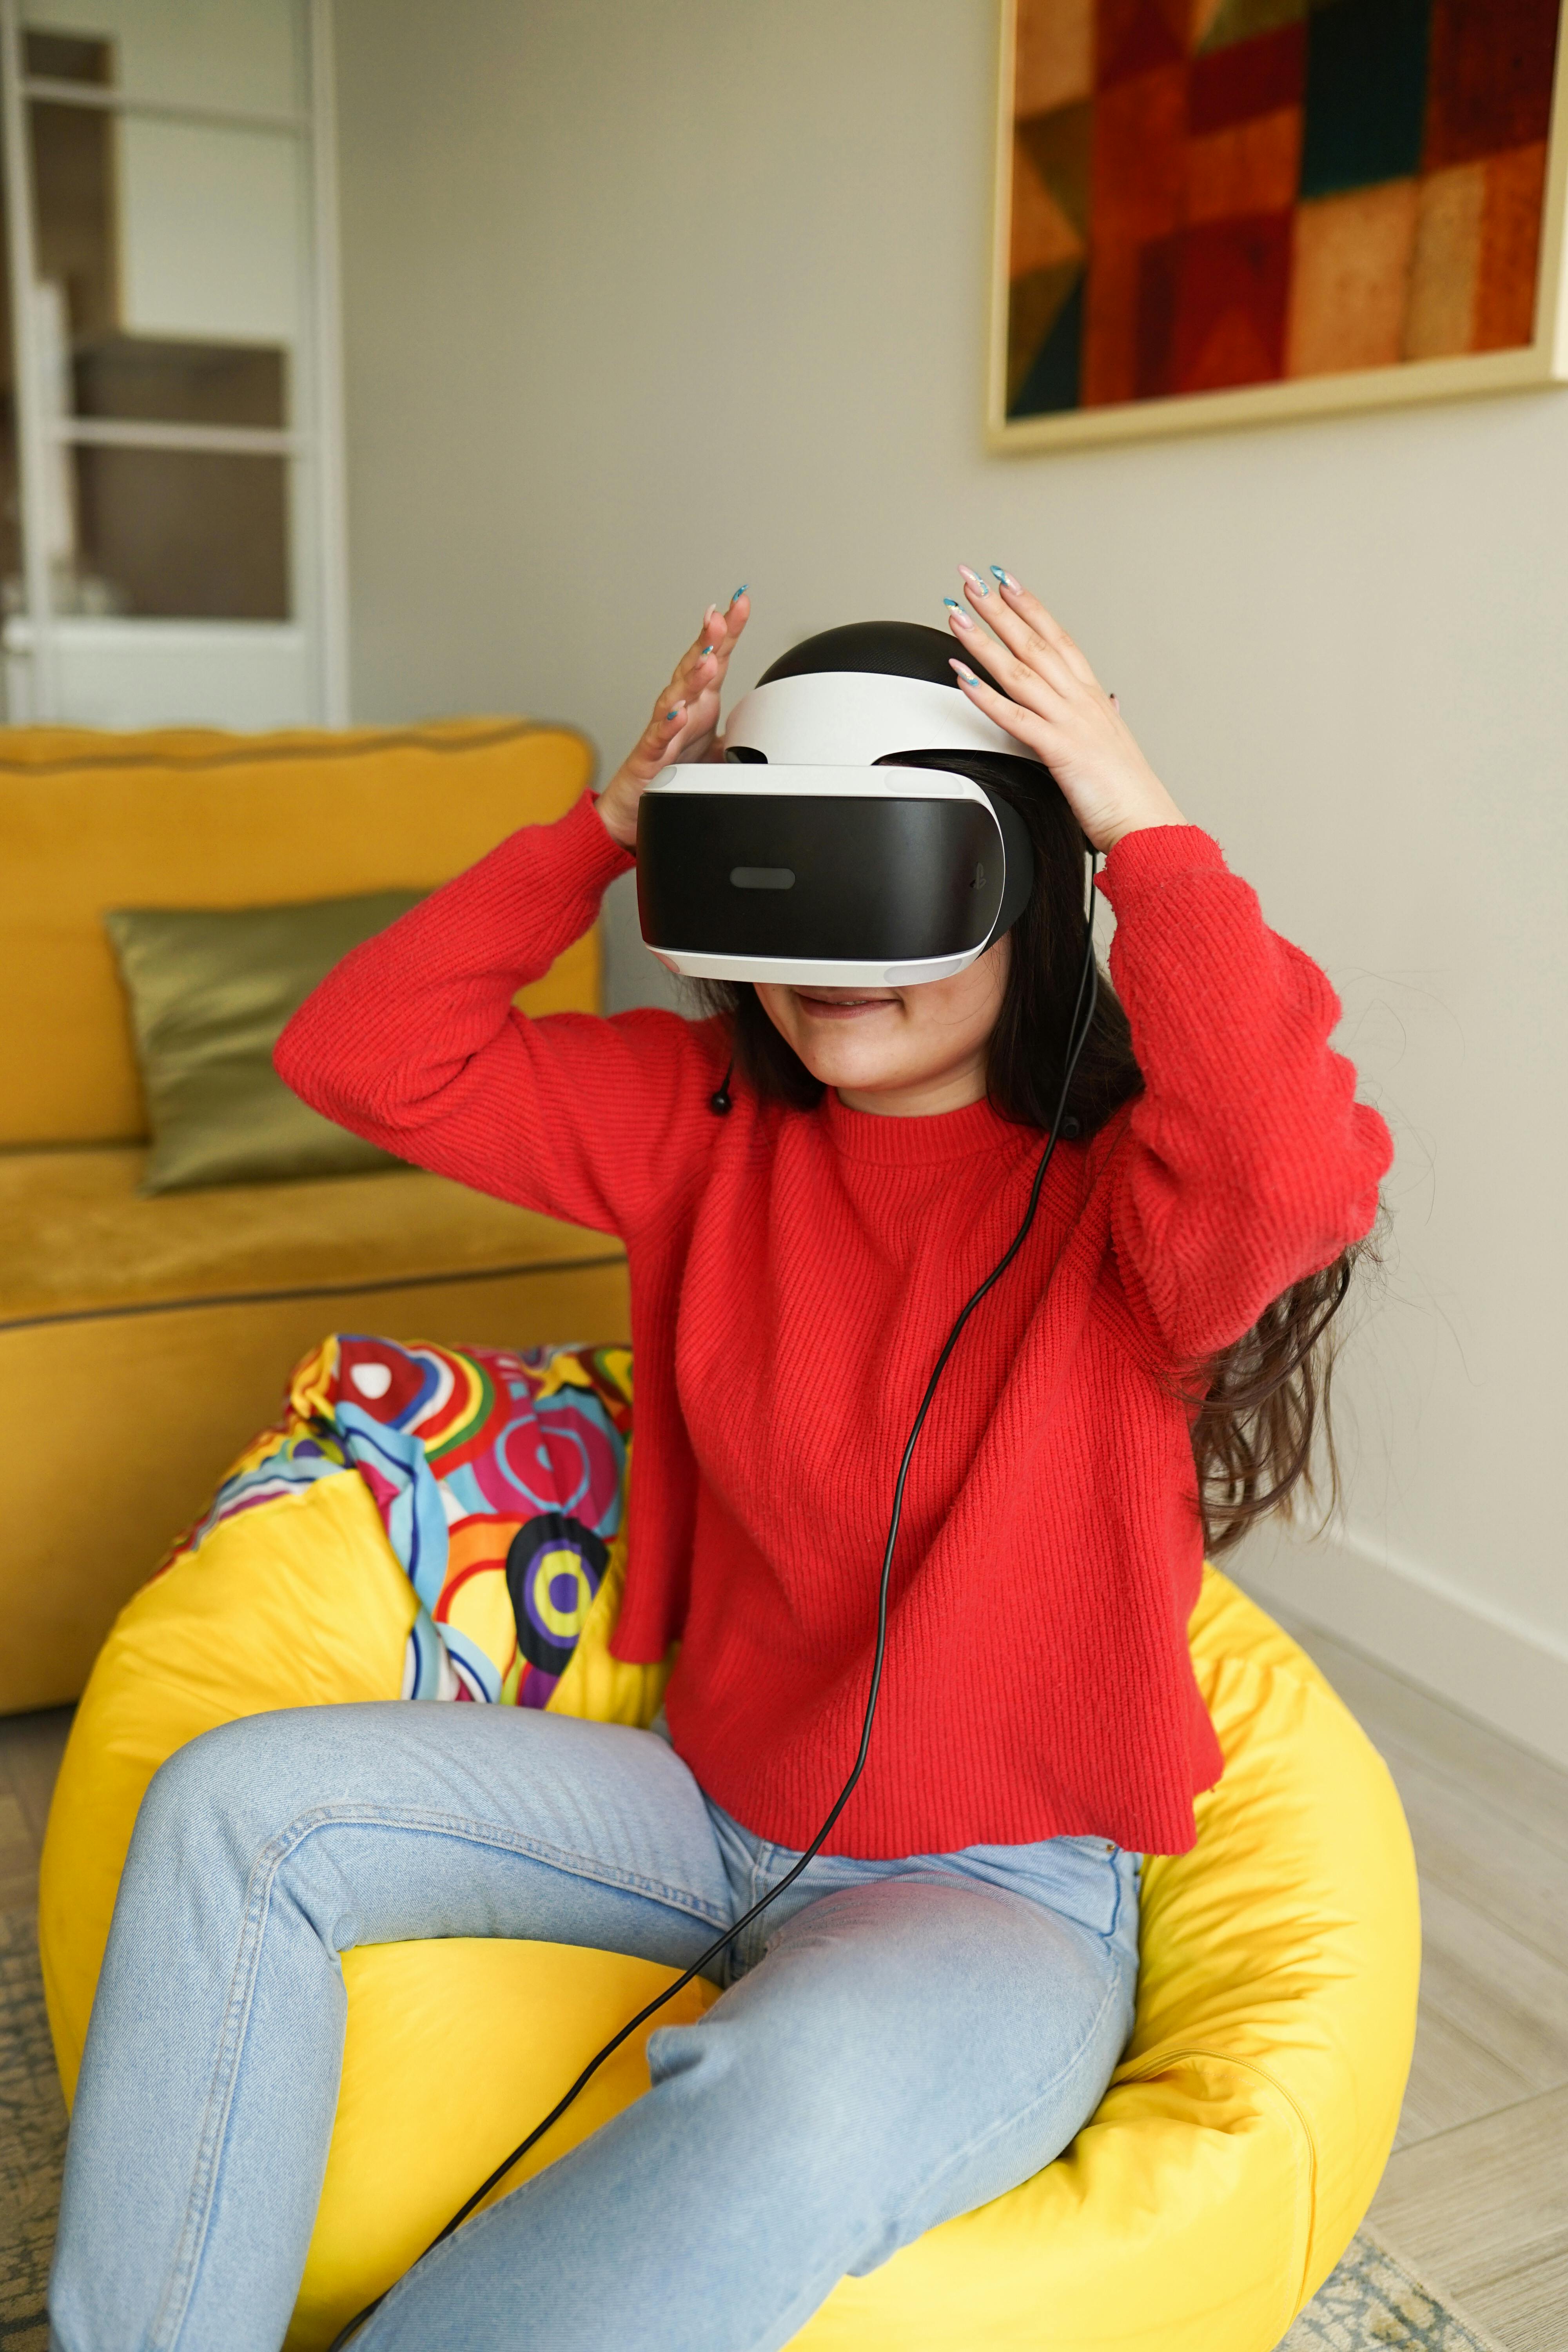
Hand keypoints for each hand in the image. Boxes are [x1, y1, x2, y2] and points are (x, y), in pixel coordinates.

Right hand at [595, 589, 752, 849]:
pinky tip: (679, 712)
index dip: (730, 630)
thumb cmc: (669, 771)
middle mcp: (684, 709)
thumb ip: (743, 736)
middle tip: (721, 615)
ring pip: (677, 695)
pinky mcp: (650, 756)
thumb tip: (774, 729)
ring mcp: (665, 729)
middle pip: (697, 666)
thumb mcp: (719, 752)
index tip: (741, 601)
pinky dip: (668, 725)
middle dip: (709, 640)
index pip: (718, 658)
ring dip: (692, 676)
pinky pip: (660, 738)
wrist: (632, 808)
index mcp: (702, 703)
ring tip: (709, 659)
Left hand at [944, 567, 1185, 852]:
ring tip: (957, 617)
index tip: (1007, 581)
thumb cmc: (1128, 791)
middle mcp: (1081, 701)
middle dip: (1000, 609)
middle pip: (1035, 642)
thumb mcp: (1114, 744)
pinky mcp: (1061, 751)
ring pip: (1021, 671)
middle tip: (971, 581)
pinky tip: (963, 678)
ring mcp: (1071, 722)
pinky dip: (987, 696)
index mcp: (1093, 697)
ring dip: (985, 641)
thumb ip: (1107, 717)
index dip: (1031, 607)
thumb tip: (1110, 700)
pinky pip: (1017, 718)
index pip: (1058, 638)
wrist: (1146, 823)